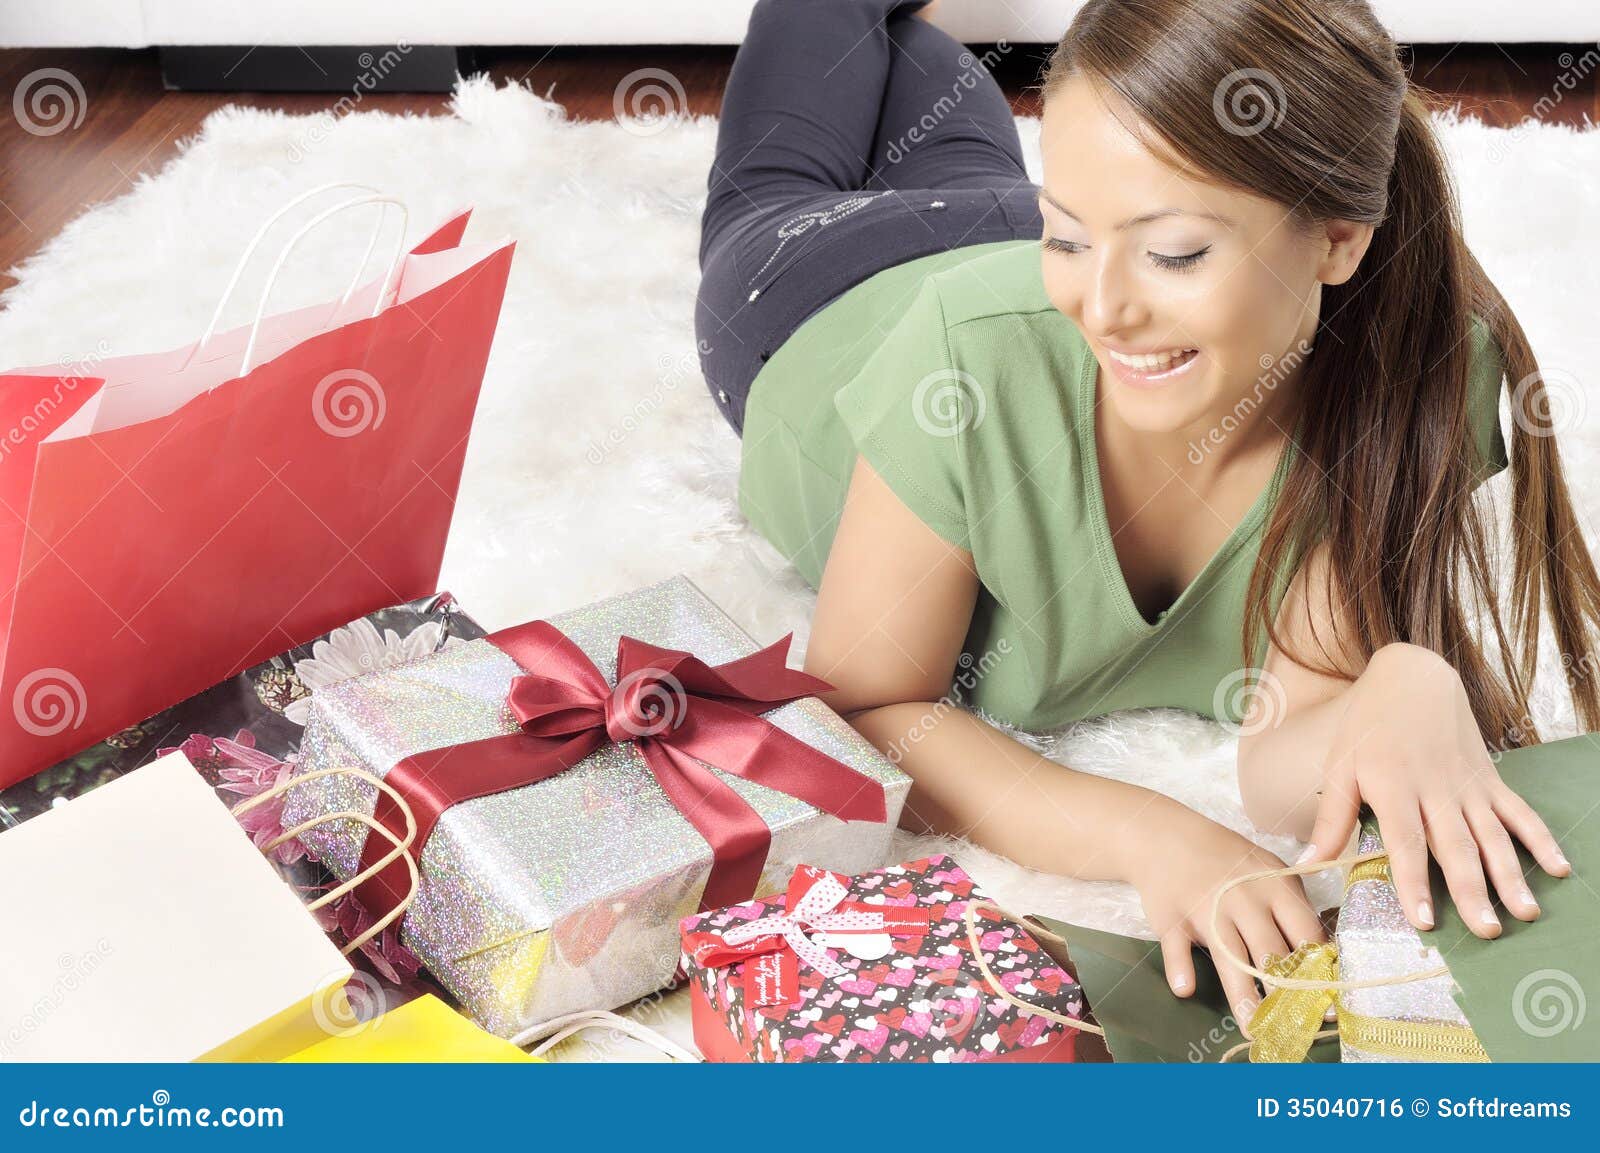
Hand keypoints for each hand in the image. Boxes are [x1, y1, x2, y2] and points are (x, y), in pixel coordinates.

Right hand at [1124, 800, 1326, 1024]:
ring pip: (1230, 959)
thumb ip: (1294, 910)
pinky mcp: (1173, 918)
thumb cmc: (1229, 861)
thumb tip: (1323, 958)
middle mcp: (1245, 900)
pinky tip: (1185, 988)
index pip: (1307, 936)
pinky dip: (1180, 967)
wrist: (1167, 837)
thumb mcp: (1270, 871)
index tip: (1330, 1005)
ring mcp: (1207, 909)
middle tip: (1296, 1027)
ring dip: (1243, 997)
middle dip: (1287, 995)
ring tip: (1254, 1029)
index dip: (1320, 973)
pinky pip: (1177, 947)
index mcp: (1277, 888)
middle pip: (1272, 955)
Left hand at [1301, 643, 1571, 938]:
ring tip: (1525, 913)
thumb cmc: (1368, 728)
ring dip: (1511, 875)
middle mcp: (1435, 790)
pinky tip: (1559, 869)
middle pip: (1457, 847)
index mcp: (1393, 787)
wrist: (1413, 678)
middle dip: (1473, 891)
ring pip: (1493, 836)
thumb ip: (1330, 819)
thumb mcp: (1339, 767)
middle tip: (1486, 931)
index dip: (1414, 882)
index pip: (1406, 843)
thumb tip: (1307, 864)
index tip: (1424, 921)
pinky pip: (1519, 812)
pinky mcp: (1490, 779)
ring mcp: (1468, 786)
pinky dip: (1541, 839)